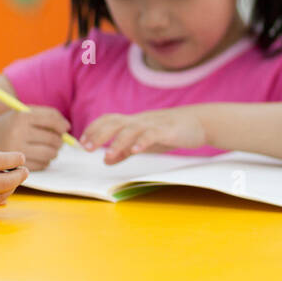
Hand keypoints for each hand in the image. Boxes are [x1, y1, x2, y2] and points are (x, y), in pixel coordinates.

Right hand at [0, 106, 68, 169]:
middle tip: (57, 141)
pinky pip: (40, 165)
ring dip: (54, 152)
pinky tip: (39, 157)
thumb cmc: (10, 123)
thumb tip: (67, 127)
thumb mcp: (25, 112)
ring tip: (49, 149)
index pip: (52, 121)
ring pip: (49, 154)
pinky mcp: (12, 164)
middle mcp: (17, 133)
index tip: (65, 129)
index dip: (62, 125)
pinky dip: (45, 161)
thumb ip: (48, 116)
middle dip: (59, 141)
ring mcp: (14, 150)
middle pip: (53, 140)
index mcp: (21, 117)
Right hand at [0, 145, 26, 216]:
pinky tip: (1, 190)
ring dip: (11, 187)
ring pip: (0, 194)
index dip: (15, 158)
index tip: (21, 157)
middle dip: (19, 175)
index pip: (0, 160)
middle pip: (5, 180)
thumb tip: (9, 160)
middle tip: (25, 170)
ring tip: (14, 178)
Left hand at [81, 108, 207, 163]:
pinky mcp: (168, 130)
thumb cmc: (170, 131)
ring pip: (132, 129)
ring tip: (109, 154)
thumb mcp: (145, 141)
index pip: (109, 120)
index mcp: (134, 122)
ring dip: (118, 142)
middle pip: (115, 122)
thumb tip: (106, 160)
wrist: (199, 122)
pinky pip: (153, 134)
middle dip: (99, 134)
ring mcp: (154, 124)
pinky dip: (143, 141)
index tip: (82, 143)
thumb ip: (126, 150)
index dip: (94, 129)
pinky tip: (136, 150)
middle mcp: (141, 120)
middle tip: (87, 148)